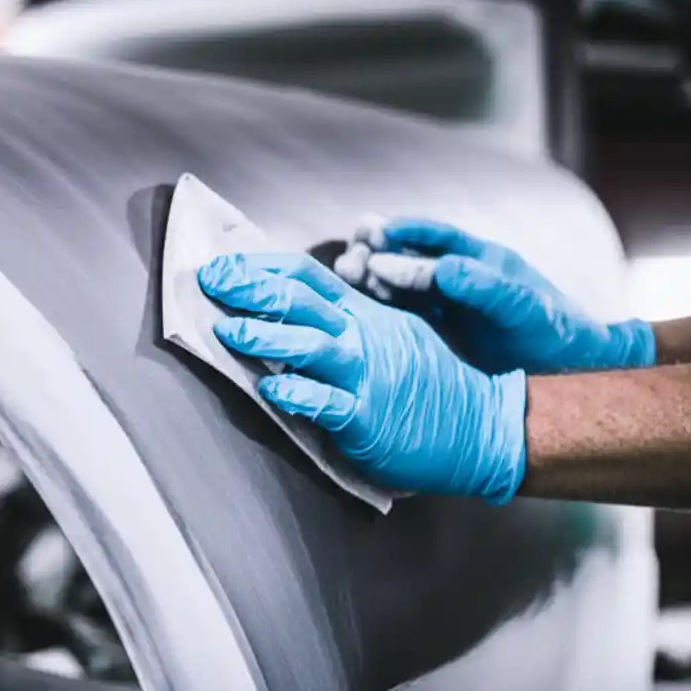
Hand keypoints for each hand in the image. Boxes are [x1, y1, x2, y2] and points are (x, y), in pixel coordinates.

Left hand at [198, 252, 527, 503]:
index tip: (223, 264)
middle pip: (301, 300)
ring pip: (310, 345)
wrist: (480, 425)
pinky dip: (298, 393)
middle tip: (210, 279)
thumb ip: (344, 320)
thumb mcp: (389, 334)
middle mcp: (361, 337)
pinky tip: (270, 388)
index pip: (307, 277)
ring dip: (265, 334)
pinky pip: (328, 403)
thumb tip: (288, 307)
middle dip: (251, 287)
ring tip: (226, 328)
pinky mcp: (368, 418)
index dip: (262, 267)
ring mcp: (365, 376)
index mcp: (362, 315)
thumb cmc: (428, 383)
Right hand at [338, 218, 654, 374]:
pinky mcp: (433, 338)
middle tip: (352, 252)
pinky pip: (398, 317)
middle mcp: (459, 281)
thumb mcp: (525, 311)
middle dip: (378, 250)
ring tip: (346, 272)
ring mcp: (444, 310)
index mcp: (483, 263)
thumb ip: (485, 287)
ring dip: (370, 277)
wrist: (571, 384)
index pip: (439, 238)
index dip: (407, 231)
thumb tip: (441, 268)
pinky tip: (353, 306)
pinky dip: (374, 308)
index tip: (377, 230)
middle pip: (410, 257)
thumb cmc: (557, 341)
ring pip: (398, 286)